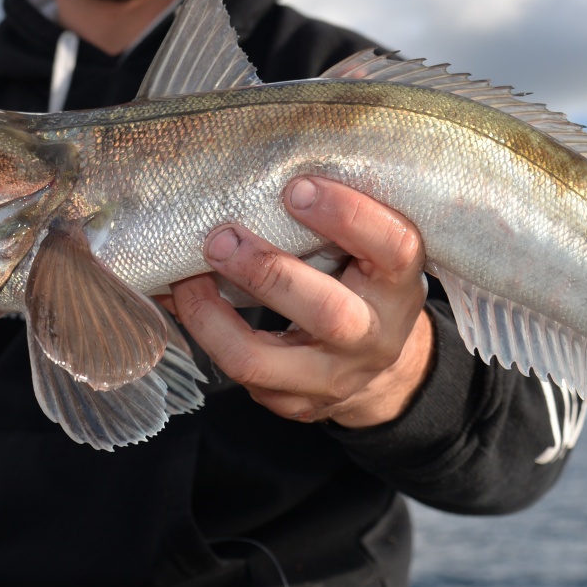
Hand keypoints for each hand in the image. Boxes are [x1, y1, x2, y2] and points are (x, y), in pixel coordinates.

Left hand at [170, 177, 434, 427]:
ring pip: (259, 362)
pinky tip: (191, 306)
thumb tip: (257, 181)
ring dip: (210, 316)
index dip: (346, 215)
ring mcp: (333, 380)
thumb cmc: (366, 285)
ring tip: (187, 278)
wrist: (382, 366)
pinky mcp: (295, 405)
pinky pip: (239, 376)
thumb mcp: (372, 252)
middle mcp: (374, 338)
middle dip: (265, 272)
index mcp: (399, 286)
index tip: (296, 188)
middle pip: (327, 315)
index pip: (392, 248)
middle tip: (221, 238)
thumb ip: (338, 224)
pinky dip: (206, 335)